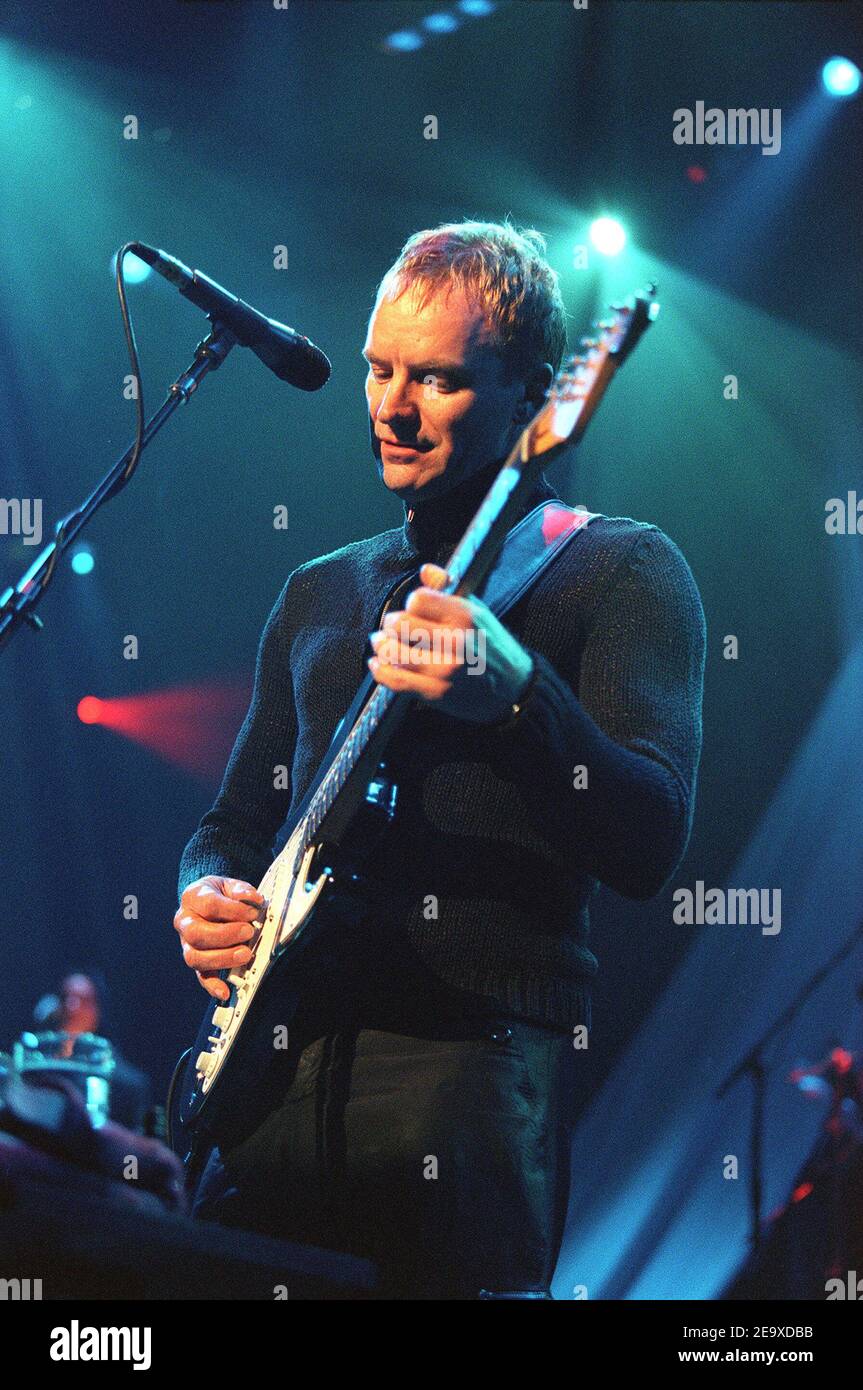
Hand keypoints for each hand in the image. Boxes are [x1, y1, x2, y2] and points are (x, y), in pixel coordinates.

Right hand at [173, 875, 265, 1000]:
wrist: (207, 900)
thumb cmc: (220, 894)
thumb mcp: (229, 884)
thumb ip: (241, 891)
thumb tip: (254, 899)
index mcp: (193, 898)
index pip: (209, 905)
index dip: (232, 910)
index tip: (253, 913)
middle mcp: (184, 921)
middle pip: (196, 933)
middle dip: (225, 935)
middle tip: (249, 932)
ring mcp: (187, 943)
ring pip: (195, 957)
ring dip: (222, 958)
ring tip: (245, 954)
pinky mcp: (196, 960)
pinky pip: (200, 976)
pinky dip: (212, 986)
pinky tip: (225, 991)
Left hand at [368, 562, 533, 723]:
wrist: (513, 688)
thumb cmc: (492, 646)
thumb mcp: (477, 611)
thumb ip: (448, 590)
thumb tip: (426, 570)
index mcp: (465, 616)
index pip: (418, 599)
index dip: (411, 603)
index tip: (414, 609)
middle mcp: (454, 641)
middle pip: (400, 624)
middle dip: (391, 624)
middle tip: (392, 627)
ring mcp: (443, 669)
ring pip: (393, 651)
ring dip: (382, 646)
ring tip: (382, 643)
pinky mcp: (435, 692)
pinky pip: (395, 680)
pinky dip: (380, 670)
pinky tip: (377, 663)